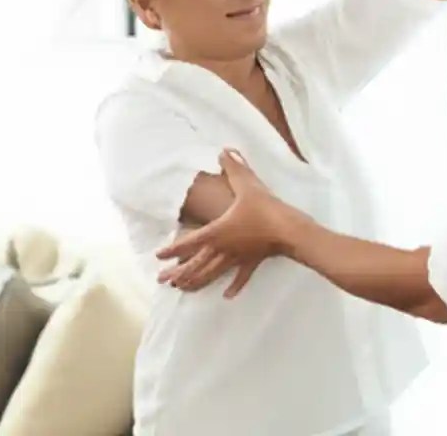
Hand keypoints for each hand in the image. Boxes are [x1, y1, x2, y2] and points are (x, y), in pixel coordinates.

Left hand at [155, 150, 308, 292]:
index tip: (158, 256)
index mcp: (217, 231)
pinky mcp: (252, 262)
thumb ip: (233, 168)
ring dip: (197, 281)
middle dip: (178, 272)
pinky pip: (241, 277)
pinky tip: (227, 296)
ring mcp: (237, 257)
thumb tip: (224, 151)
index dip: (172, 249)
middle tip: (162, 281)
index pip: (189, 242)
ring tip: (184, 289)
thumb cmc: (264, 208)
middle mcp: (223, 248)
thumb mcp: (247, 184)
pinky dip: (233, 286)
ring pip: (213, 273)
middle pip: (196, 264)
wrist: (288, 229)